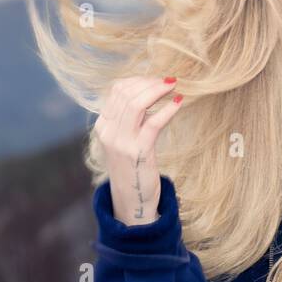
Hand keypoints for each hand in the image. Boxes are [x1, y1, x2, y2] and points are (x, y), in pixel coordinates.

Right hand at [95, 75, 183, 225]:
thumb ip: (127, 119)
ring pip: (137, 104)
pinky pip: (153, 123)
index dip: (139, 79)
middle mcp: (108, 132)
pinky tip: (179, 103)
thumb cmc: (132, 168)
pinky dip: (167, 109)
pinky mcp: (139, 153)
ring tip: (174, 86)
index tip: (156, 79)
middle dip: (150, 82)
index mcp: (103, 126)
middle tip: (169, 80)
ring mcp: (121, 143)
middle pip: (127, 93)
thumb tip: (146, 92)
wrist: (131, 202)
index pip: (116, 91)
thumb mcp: (123, 141)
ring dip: (158, 90)